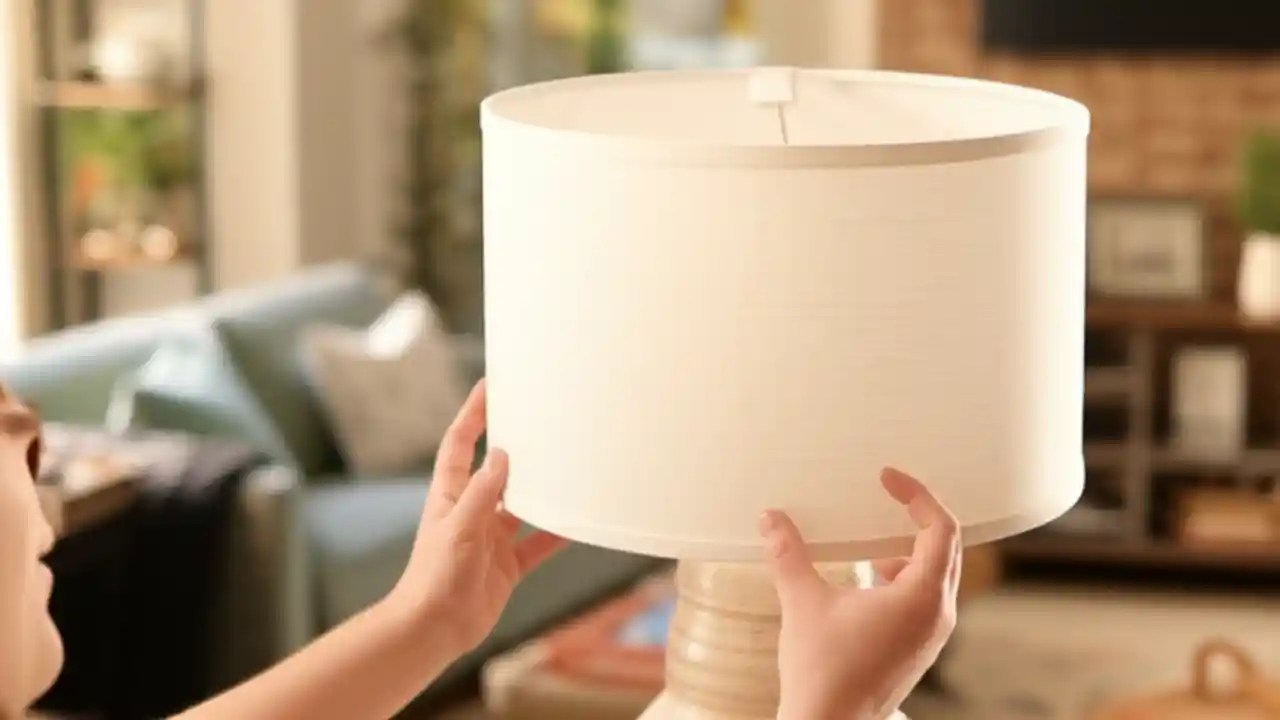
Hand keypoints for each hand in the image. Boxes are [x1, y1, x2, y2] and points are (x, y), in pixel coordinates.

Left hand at [388, 380, 566, 654]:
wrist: (434, 629)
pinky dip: (557, 533)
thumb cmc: (434, 577)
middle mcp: (471, 511)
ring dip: (542, 490)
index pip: (461, 444)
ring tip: (568, 466)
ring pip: (522, 505)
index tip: (488, 386)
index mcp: (450, 496)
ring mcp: (490, 538)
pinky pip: (538, 543)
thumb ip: (483, 493)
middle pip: (496, 469)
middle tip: (538, 419)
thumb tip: (503, 456)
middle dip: (515, 445)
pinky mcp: (507, 565)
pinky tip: (579, 523)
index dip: (473, 414)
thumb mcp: (459, 527)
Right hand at [761, 468, 960, 719]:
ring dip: (911, 549)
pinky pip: (926, 598)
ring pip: (937, 574)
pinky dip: (905, 577)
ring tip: (875, 542)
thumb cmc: (823, 672)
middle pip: (947, 547)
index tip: (887, 478)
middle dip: (917, 516)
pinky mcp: (918, 648)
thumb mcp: (802, 603)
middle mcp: (938, 615)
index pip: (941, 528)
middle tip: (890, 493)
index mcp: (922, 597)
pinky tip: (869, 581)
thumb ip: (789, 554)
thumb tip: (770, 518)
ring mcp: (931, 635)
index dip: (918, 494)